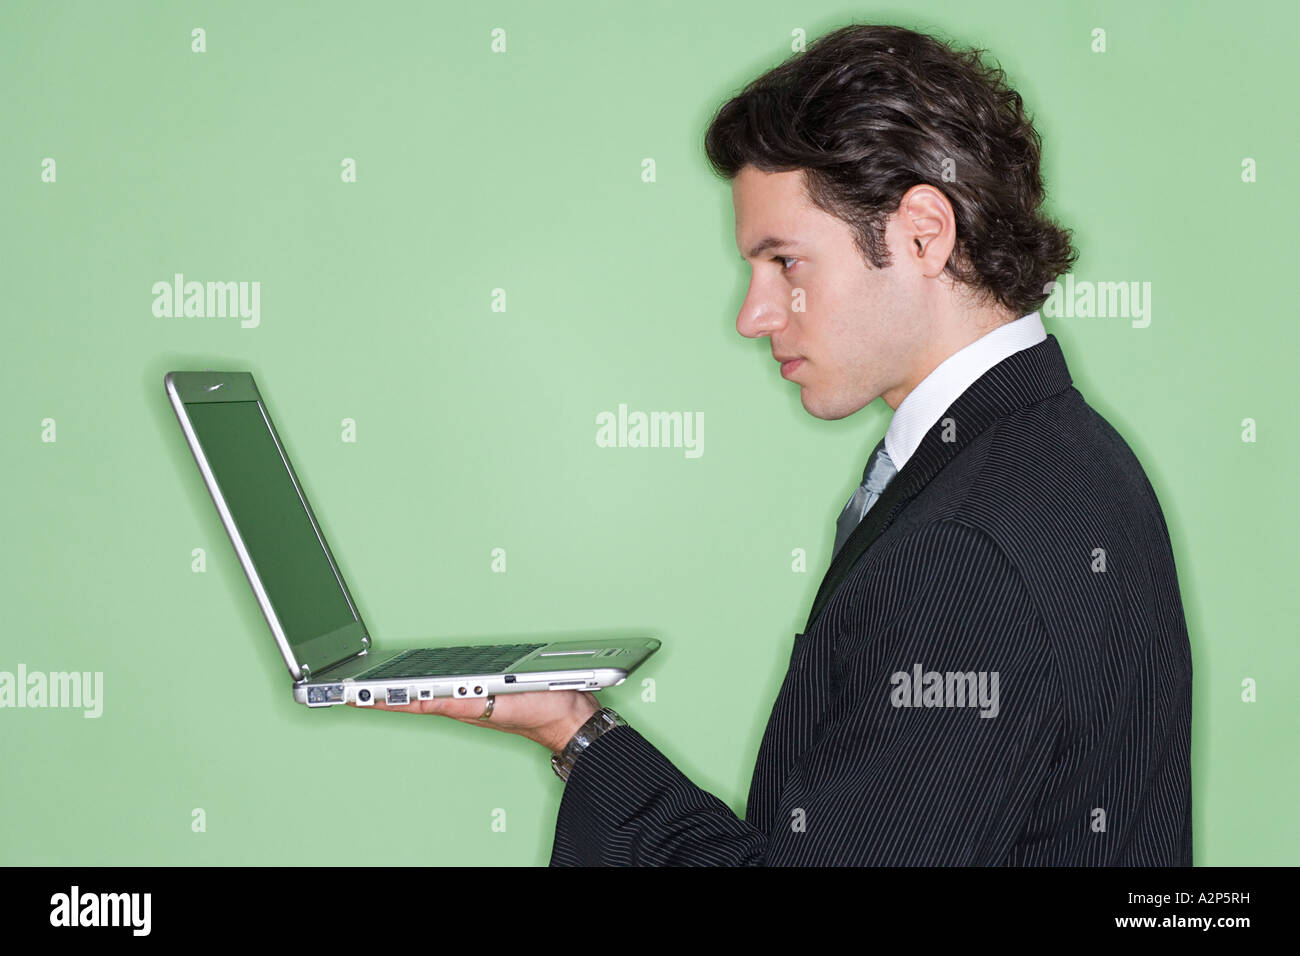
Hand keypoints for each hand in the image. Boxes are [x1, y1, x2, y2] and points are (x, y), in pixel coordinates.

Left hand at [346, 688, 599, 751]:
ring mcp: (473, 698)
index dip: (376, 697)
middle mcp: (461, 702)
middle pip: (412, 696)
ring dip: (401, 689)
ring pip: (428, 692)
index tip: (344, 693)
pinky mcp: (488, 691)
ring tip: (372, 686)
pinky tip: (422, 683)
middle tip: (347, 688)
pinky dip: (429, 685)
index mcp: (458, 705)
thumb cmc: (541, 712)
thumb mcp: (493, 704)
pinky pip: (450, 687)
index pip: (408, 701)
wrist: (572, 716)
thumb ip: (458, 700)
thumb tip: (423, 696)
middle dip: (380, 692)